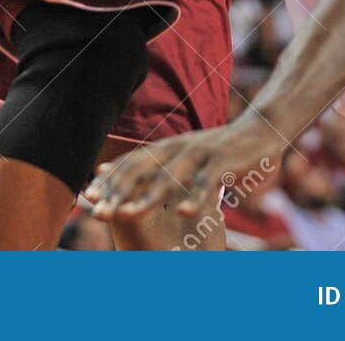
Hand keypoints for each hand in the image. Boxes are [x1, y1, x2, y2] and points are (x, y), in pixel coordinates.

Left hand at [83, 118, 280, 223]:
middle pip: (142, 171)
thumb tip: (116, 169)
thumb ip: (154, 165)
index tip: (87, 199)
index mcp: (166, 148)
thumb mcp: (182, 156)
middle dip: (118, 192)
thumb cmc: (217, 150)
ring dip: (147, 198)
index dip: (109, 182)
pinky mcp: (220, 162)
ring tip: (128, 214)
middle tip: (98, 212)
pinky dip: (194, 198)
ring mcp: (198, 154)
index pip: (130, 164)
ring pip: (169, 178)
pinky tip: (184, 214)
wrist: (258, 129)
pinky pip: (205, 183)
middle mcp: (176, 148)